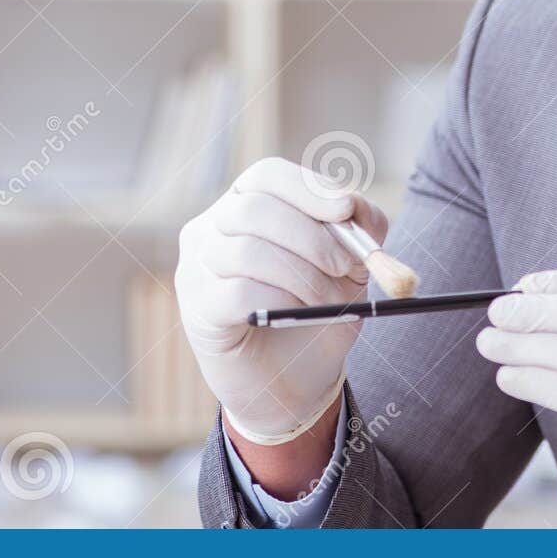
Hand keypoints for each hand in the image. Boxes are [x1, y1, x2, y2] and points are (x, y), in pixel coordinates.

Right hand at [175, 156, 388, 444]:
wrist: (294, 382)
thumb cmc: (317, 312)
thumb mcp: (349, 267)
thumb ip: (359, 231)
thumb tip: (357, 206)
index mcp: (246, 204)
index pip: (267, 175)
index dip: (308, 188)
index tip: (346, 209)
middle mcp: (212, 228)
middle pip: (255, 208)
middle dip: (313, 237)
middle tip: (348, 267)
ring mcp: (197, 267)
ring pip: (248, 250)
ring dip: (303, 275)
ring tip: (329, 299)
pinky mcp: (197, 308)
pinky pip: (238, 291)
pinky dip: (280, 299)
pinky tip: (297, 312)